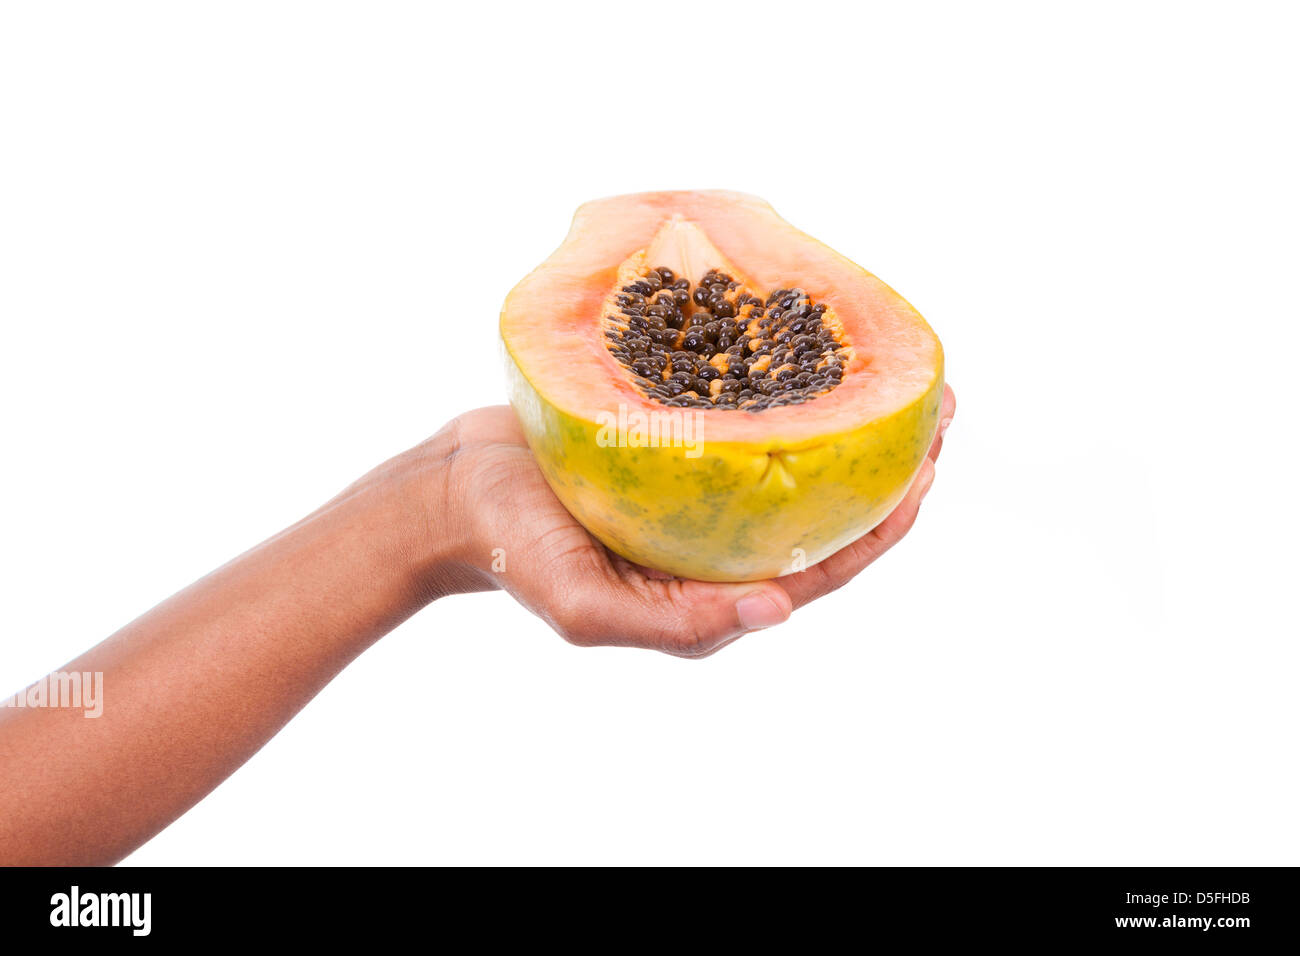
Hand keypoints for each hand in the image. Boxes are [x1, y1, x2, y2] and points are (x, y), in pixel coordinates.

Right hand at [437, 385, 955, 657]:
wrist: (457, 492)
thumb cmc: (515, 553)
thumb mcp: (586, 609)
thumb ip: (677, 625)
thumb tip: (775, 611)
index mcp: (713, 587)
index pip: (823, 566)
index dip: (885, 523)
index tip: (930, 469)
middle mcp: (718, 540)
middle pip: (823, 507)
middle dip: (889, 462)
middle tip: (942, 403)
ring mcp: (699, 493)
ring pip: (792, 459)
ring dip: (848, 419)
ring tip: (897, 370)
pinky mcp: (676, 449)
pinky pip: (745, 421)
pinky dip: (787, 392)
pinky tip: (810, 354)